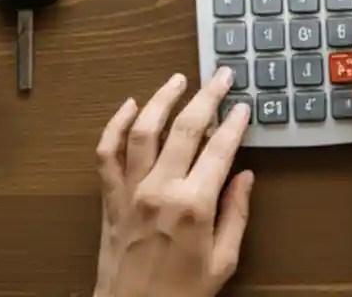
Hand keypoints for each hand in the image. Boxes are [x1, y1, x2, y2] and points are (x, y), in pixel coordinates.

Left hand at [93, 68, 254, 296]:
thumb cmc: (181, 294)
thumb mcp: (224, 261)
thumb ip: (236, 214)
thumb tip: (245, 178)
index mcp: (194, 206)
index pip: (220, 149)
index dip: (235, 124)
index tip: (244, 106)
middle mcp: (161, 190)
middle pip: (186, 128)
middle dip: (207, 96)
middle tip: (221, 77)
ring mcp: (131, 190)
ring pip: (144, 130)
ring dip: (161, 99)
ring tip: (178, 80)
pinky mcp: (110, 197)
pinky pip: (107, 152)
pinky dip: (115, 125)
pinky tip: (128, 106)